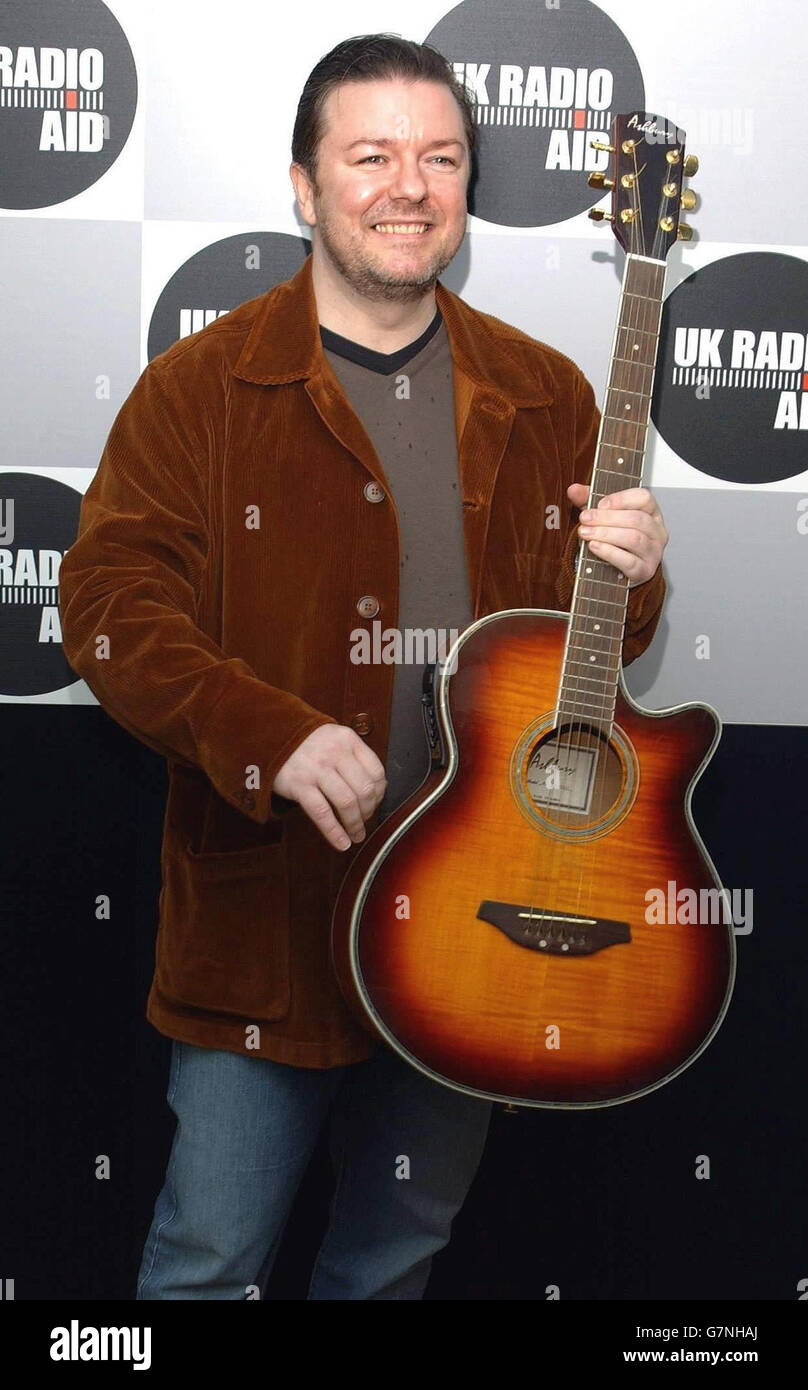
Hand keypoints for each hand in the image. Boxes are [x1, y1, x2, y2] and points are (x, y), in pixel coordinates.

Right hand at [272, 723, 386, 851]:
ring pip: (347, 802)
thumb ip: (354, 757)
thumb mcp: (333, 738)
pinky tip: (342, 843)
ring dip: (355, 824)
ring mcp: (316, 769)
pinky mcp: (299, 784)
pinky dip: (335, 832)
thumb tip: (377, 788)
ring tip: (356, 835)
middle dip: (368, 811)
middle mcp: (334, 753)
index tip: (375, 803)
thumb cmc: (306, 743)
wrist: (269, 736)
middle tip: (364, 821)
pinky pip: (322, 813)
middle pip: (364, 789)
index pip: (376, 771)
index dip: (379, 793)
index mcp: (348, 740)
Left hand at [567, 484, 667, 587]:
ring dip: (606, 534)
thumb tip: (574, 490)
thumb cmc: (615, 540)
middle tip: (585, 519)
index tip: (600, 504)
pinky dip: (609, 553)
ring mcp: (653, 552)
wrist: (617, 570)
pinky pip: (630, 561)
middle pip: (637, 519)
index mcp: (651, 513)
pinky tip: (595, 547)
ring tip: (587, 533)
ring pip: (634, 539)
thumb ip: (588, 500)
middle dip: (607, 518)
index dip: (621, 499)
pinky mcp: (645, 571)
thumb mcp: (602, 516)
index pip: (644, 498)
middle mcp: (656, 531)